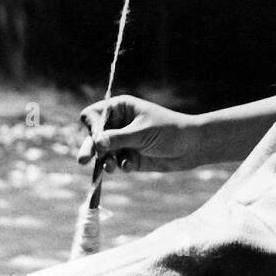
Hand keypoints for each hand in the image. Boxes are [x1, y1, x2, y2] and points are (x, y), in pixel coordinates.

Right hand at [77, 95, 202, 173]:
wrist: (191, 147)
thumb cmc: (169, 131)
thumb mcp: (142, 133)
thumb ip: (118, 138)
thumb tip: (96, 143)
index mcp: (120, 108)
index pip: (93, 115)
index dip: (92, 127)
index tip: (97, 139)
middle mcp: (118, 124)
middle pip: (93, 136)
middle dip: (90, 148)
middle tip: (83, 161)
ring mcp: (122, 141)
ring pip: (102, 153)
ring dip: (105, 160)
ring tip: (112, 166)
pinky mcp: (128, 157)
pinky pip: (115, 163)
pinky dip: (120, 165)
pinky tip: (130, 165)